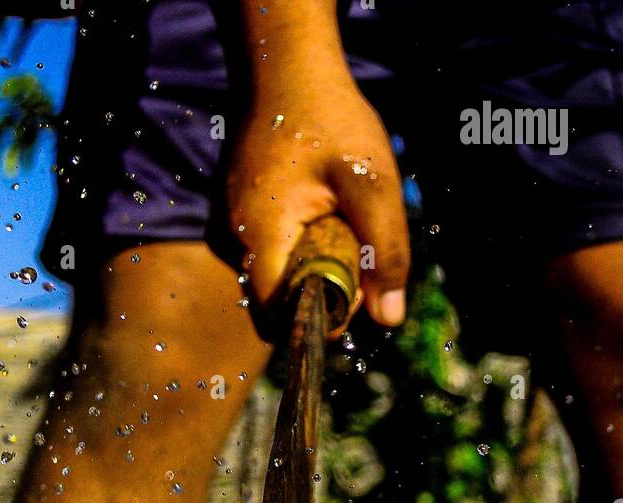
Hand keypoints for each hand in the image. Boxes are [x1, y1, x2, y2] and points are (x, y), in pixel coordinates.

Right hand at [227, 75, 409, 326]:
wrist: (285, 64)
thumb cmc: (329, 117)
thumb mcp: (372, 183)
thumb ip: (384, 251)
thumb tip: (390, 318)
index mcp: (259, 237)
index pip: (277, 315)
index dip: (318, 317)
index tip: (353, 293)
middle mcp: (235, 238)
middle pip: (276, 299)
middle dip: (319, 291)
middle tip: (353, 251)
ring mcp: (232, 224)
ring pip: (275, 274)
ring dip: (311, 264)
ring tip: (337, 221)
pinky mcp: (238, 211)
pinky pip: (271, 248)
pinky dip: (299, 242)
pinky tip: (319, 208)